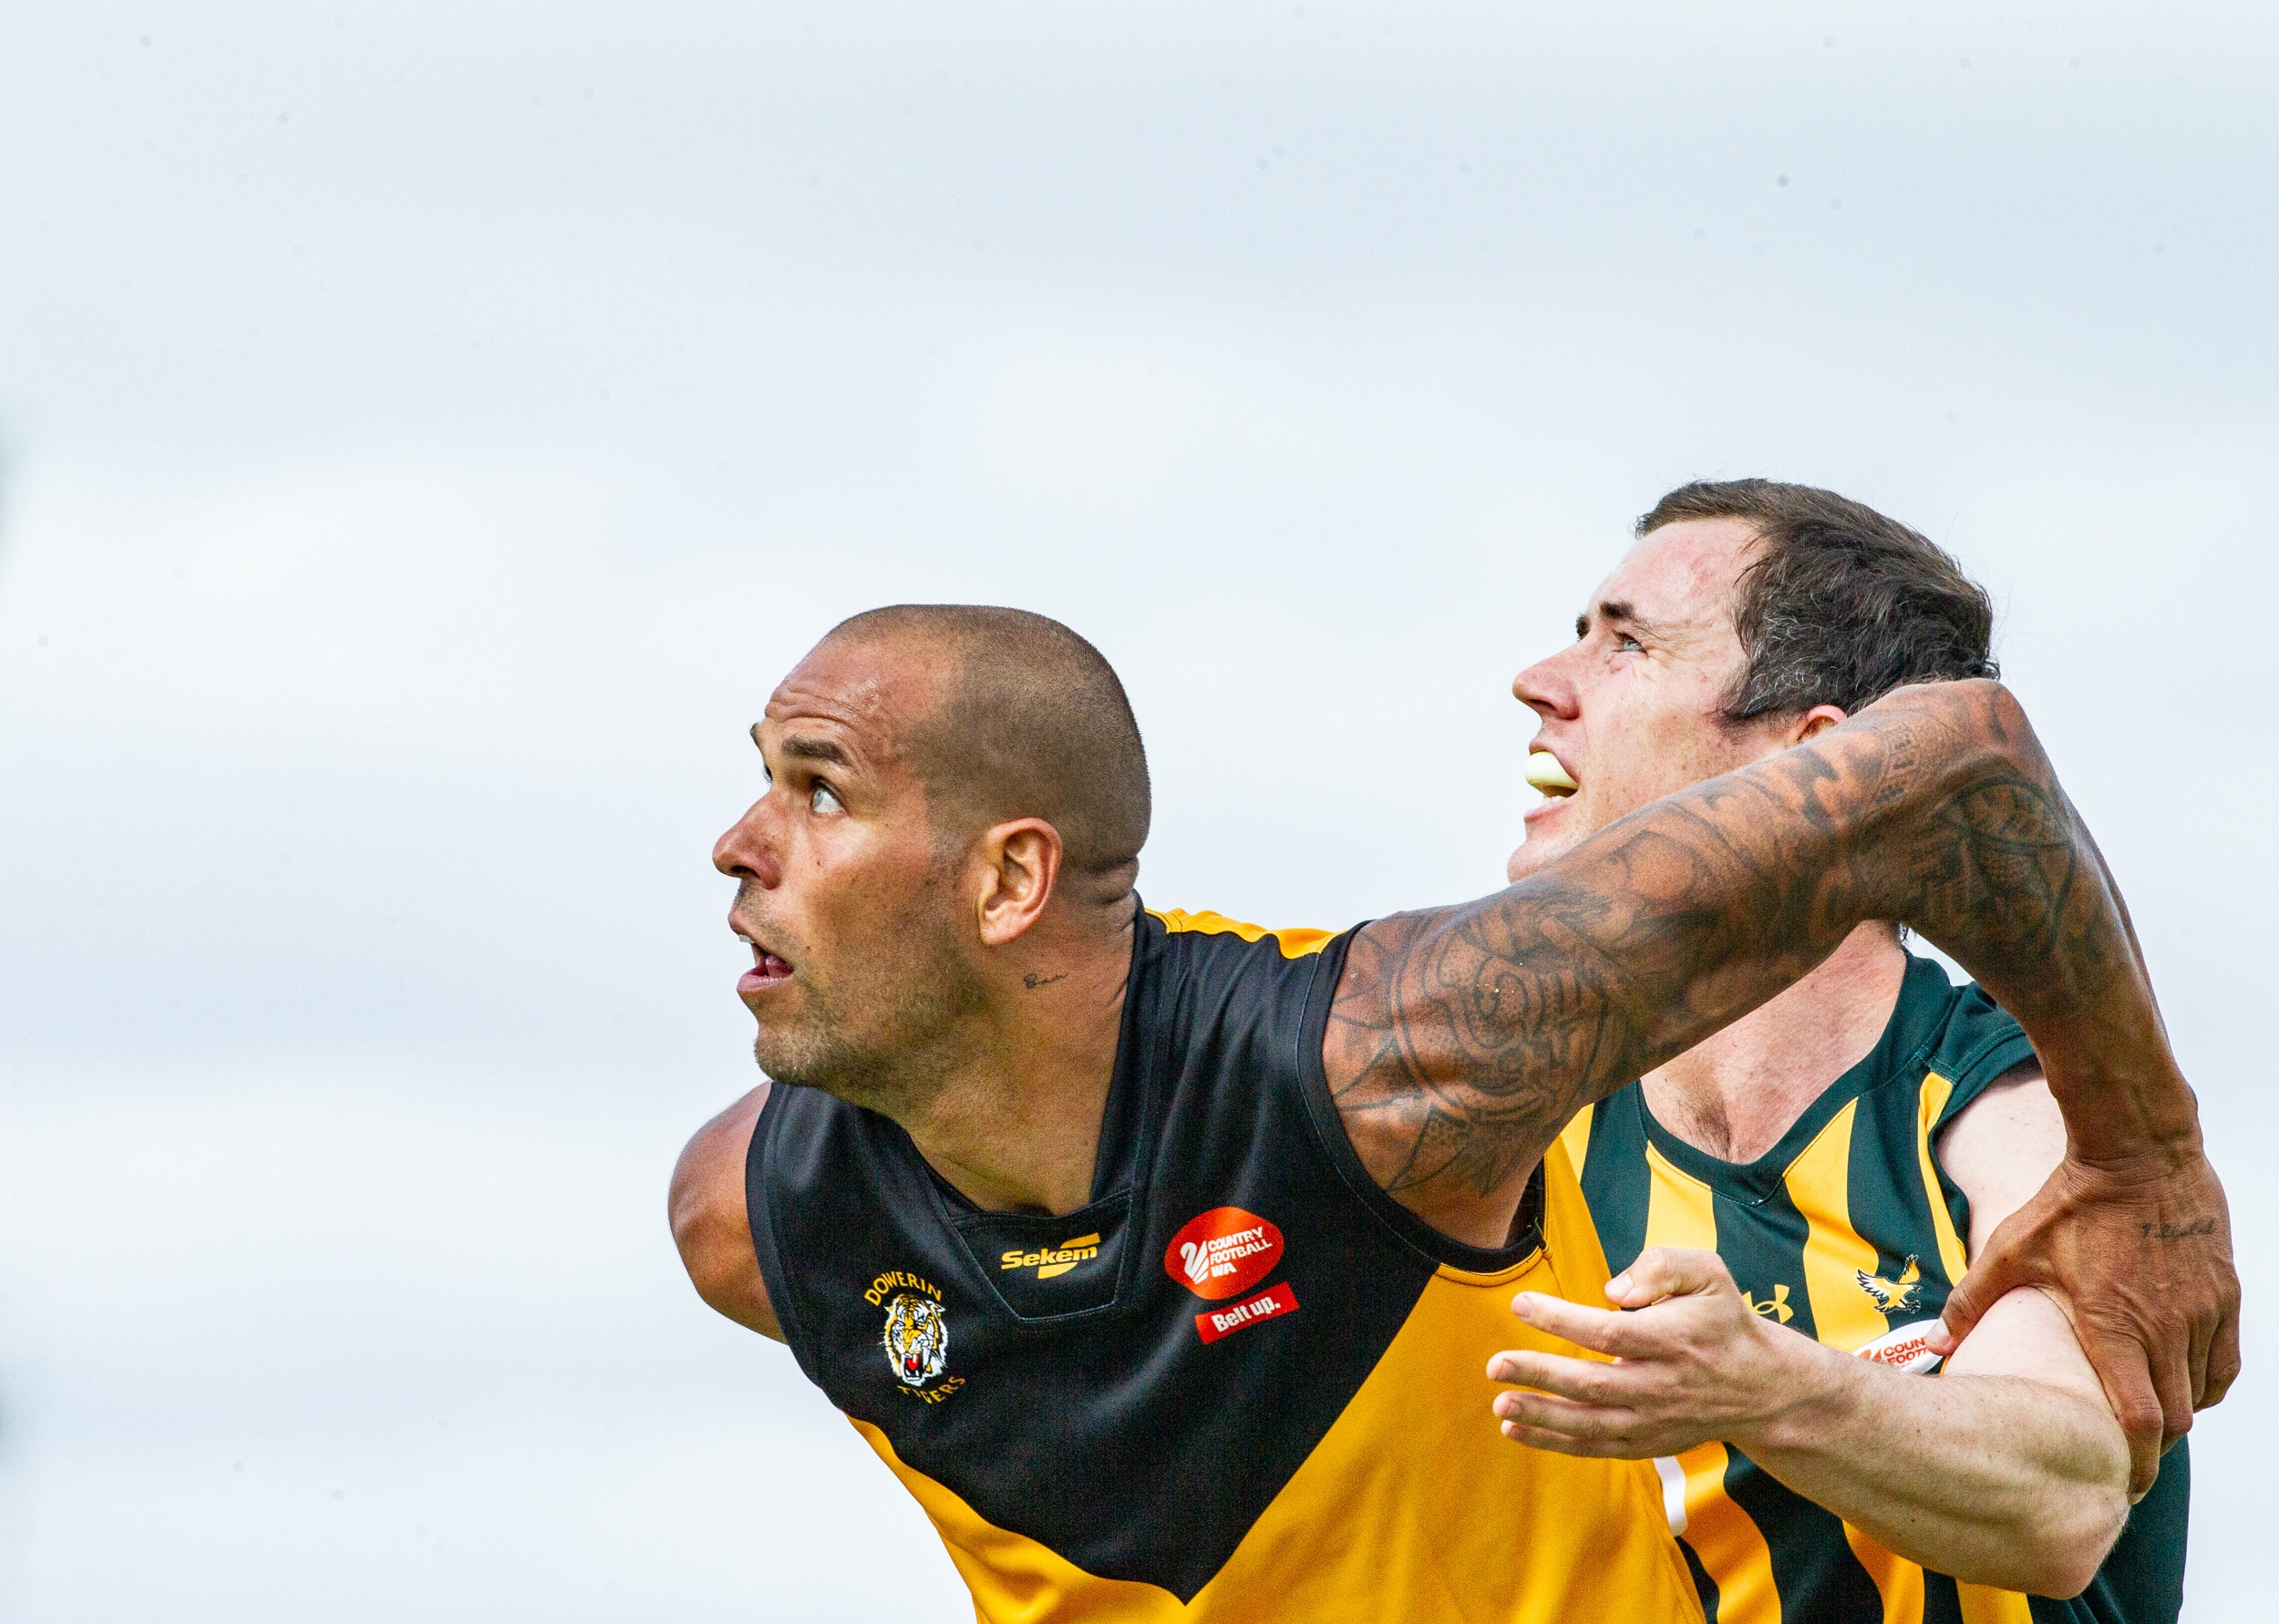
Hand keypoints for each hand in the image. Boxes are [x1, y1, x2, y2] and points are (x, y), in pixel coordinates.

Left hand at [1487, 1248, 1831, 1458]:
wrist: (1761, 1387)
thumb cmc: (1722, 1320)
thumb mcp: (1709, 1275)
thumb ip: (1663, 1266)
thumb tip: (1615, 1289)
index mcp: (1671, 1340)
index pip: (1609, 1332)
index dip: (1562, 1320)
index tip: (1520, 1304)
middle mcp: (1660, 1386)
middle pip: (1592, 1384)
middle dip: (1539, 1375)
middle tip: (1495, 1365)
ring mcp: (1652, 1421)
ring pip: (1589, 1424)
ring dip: (1540, 1416)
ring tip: (1500, 1403)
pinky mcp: (1646, 1444)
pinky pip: (1594, 1447)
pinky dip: (1553, 1443)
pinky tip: (1515, 1431)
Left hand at [1933, 1142, 2239, 1496]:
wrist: (2138, 1151)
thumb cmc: (2072, 1201)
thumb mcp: (2012, 1250)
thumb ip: (1973, 1302)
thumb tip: (1935, 1342)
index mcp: (2115, 1327)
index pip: (2137, 1421)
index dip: (2132, 1463)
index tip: (2118, 1484)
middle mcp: (2167, 1329)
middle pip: (2174, 1419)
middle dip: (2150, 1445)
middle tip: (2124, 1454)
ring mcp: (2202, 1313)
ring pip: (2202, 1393)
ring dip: (2176, 1410)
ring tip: (2145, 1415)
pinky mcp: (2225, 1296)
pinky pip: (2224, 1362)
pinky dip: (2204, 1381)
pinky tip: (2177, 1377)